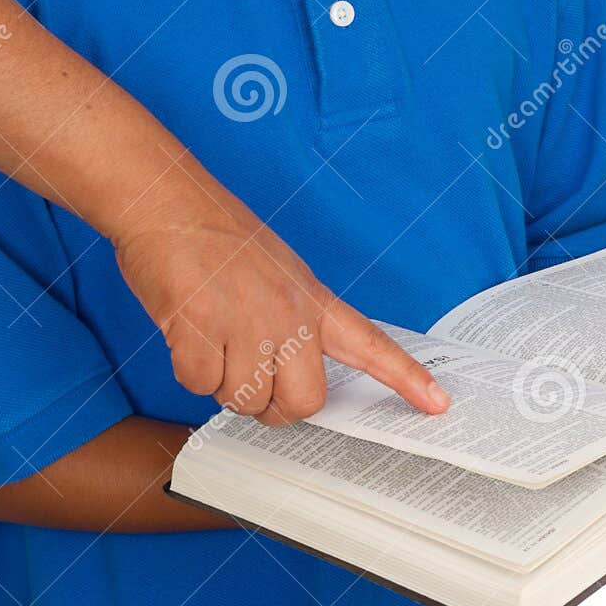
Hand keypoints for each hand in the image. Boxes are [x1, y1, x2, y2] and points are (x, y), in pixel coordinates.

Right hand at [110, 169, 450, 425]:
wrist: (166, 199)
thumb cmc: (216, 235)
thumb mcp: (278, 270)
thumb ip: (293, 320)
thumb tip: (285, 378)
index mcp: (311, 297)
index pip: (369, 343)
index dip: (406, 377)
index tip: (439, 404)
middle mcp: (288, 311)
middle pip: (303, 401)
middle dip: (271, 406)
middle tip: (248, 379)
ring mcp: (247, 319)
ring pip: (244, 399)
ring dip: (221, 382)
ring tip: (210, 334)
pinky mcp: (202, 325)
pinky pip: (199, 383)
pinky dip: (187, 367)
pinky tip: (186, 328)